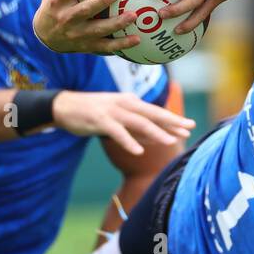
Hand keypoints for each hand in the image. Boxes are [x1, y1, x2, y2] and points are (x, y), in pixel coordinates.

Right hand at [34, 0, 141, 54]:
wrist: (45, 36)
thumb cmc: (55, 1)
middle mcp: (67, 17)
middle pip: (85, 9)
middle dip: (102, 1)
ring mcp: (77, 34)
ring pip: (98, 29)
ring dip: (117, 24)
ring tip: (134, 15)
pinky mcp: (87, 46)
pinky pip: (106, 46)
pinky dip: (122, 45)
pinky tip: (138, 39)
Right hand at [53, 89, 194, 156]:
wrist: (64, 106)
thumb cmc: (94, 114)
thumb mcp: (118, 118)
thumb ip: (136, 128)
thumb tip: (157, 139)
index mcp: (130, 102)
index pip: (156, 112)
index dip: (173, 119)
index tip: (190, 126)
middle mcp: (125, 104)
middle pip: (153, 114)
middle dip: (172, 122)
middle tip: (188, 130)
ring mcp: (113, 111)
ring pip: (139, 123)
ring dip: (156, 132)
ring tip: (170, 142)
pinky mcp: (100, 120)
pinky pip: (117, 132)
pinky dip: (129, 141)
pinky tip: (139, 151)